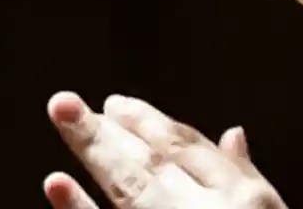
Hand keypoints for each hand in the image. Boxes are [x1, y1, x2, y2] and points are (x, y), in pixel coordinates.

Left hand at [43, 92, 285, 208]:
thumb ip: (246, 177)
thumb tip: (234, 133)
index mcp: (245, 202)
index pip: (188, 148)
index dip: (148, 121)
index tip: (114, 104)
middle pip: (152, 161)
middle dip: (107, 129)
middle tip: (62, 104)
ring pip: (129, 189)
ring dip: (93, 152)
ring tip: (60, 120)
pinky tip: (55, 185)